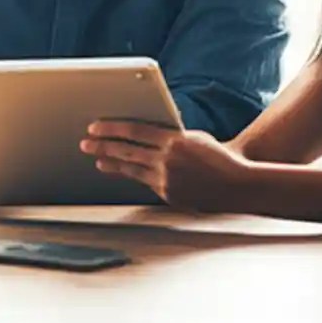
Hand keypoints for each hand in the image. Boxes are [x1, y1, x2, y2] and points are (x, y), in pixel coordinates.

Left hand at [81, 120, 250, 211]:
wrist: (237, 185)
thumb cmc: (217, 156)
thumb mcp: (193, 137)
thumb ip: (169, 135)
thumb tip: (142, 133)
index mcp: (174, 140)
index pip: (134, 131)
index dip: (111, 129)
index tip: (94, 127)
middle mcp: (168, 160)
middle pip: (127, 151)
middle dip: (103, 146)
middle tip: (85, 143)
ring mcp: (167, 180)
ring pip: (132, 169)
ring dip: (112, 163)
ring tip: (97, 159)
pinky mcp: (168, 195)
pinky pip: (146, 182)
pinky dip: (133, 175)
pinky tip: (120, 171)